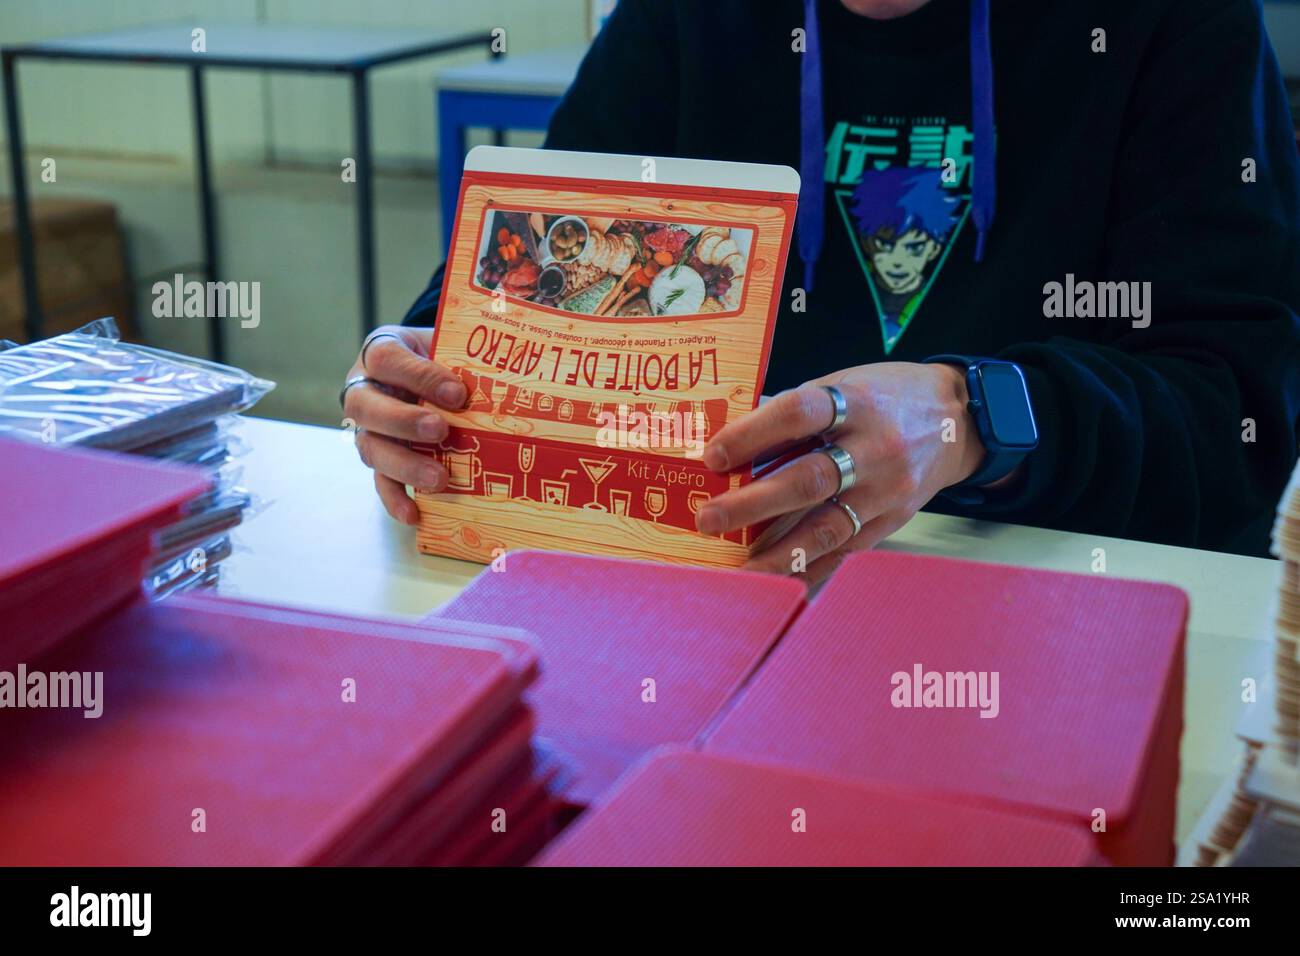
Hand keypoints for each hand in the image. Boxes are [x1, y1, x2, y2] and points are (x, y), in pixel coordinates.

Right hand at [341, 326, 466, 524]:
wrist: (431, 369)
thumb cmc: (443, 357)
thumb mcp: (449, 346)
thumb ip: (464, 357)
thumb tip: (508, 375)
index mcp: (381, 352)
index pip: (388, 359)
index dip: (420, 376)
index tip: (457, 392)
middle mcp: (365, 390)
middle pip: (366, 407)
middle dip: (404, 421)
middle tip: (440, 431)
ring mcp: (368, 427)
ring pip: (370, 448)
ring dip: (404, 465)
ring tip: (439, 478)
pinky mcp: (379, 458)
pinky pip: (379, 481)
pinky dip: (396, 499)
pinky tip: (415, 514)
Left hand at [695, 362, 984, 582]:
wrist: (959, 421)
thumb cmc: (886, 399)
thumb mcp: (844, 384)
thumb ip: (795, 413)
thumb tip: (736, 446)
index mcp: (856, 402)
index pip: (799, 414)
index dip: (752, 435)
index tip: (713, 456)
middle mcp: (874, 448)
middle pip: (808, 479)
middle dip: (752, 504)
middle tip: (709, 519)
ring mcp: (886, 490)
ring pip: (826, 527)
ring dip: (775, 552)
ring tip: (737, 568)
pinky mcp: (891, 521)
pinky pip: (843, 551)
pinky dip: (806, 568)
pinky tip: (775, 581)